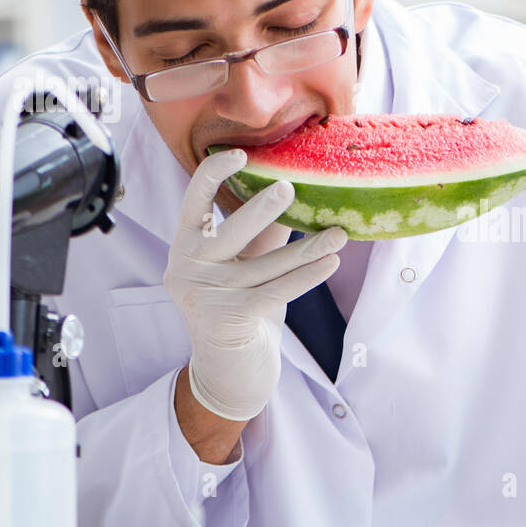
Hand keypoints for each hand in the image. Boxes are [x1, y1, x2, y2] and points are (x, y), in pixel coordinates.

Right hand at [165, 150, 346, 421]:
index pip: (193, 200)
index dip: (214, 174)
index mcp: (186, 245)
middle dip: (261, 208)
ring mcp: (207, 294)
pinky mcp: (231, 318)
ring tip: (339, 234)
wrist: (228, 372)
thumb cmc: (238, 309)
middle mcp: (188, 267)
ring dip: (308, 248)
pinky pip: (277, 290)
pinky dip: (308, 275)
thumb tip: (294, 191)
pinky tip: (331, 262)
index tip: (242, 155)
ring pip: (265, 263)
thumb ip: (263, 233)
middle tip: (290, 186)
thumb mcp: (246, 265)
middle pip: (229, 230)